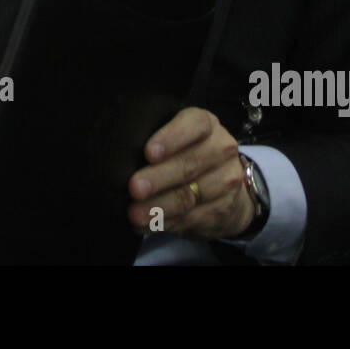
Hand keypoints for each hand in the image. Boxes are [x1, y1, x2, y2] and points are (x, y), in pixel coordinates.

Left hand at [127, 107, 255, 240]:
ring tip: (135, 214)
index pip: (194, 125)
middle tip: (135, 188)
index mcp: (206, 124)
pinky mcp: (223, 209)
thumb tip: (123, 158)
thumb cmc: (188, 152)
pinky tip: (147, 224)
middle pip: (189, 165)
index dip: (171, 138)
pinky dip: (165, 223)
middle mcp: (221, 149)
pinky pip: (191, 218)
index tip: (149, 152)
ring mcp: (226, 180)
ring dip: (158, 207)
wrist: (225, 182)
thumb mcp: (177, 137)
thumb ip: (157, 142)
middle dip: (158, 178)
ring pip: (189, 196)